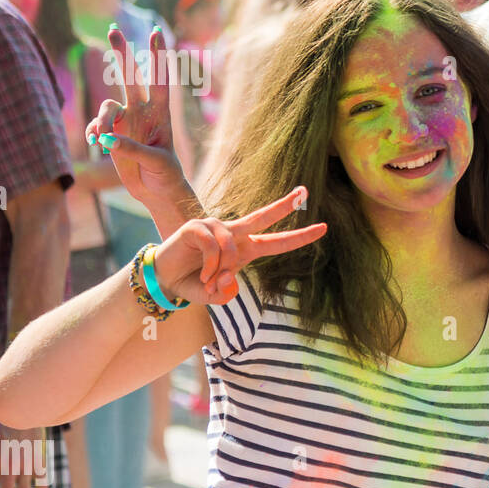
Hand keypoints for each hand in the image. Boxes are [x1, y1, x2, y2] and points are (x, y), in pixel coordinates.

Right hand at [85, 26, 186, 209]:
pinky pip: (98, 125)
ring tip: (101, 141)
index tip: (156, 33)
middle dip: (121, 54)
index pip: (160, 80)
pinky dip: (95, 133)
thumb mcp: (155, 162)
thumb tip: (107, 139)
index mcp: (161, 113)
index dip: (157, 57)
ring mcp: (126, 120)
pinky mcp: (112, 133)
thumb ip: (132, 149)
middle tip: (114, 29)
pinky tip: (97, 145)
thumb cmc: (165, 174)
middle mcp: (142, 111)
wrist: (156, 190)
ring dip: (101, 121)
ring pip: (107, 105)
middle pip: (129, 77)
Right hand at [150, 187, 326, 304]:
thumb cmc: (193, 284)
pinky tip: (201, 274)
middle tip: (305, 192)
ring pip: (233, 244)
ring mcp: (215, 227)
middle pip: (263, 216)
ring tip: (209, 280)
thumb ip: (225, 292)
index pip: (278, 242)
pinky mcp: (197, 226)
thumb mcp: (214, 295)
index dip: (300, 237)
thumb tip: (228, 279)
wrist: (165, 280)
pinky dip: (209, 265)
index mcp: (245, 249)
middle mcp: (233, 233)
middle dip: (284, 205)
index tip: (323, 228)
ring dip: (222, 268)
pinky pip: (213, 246)